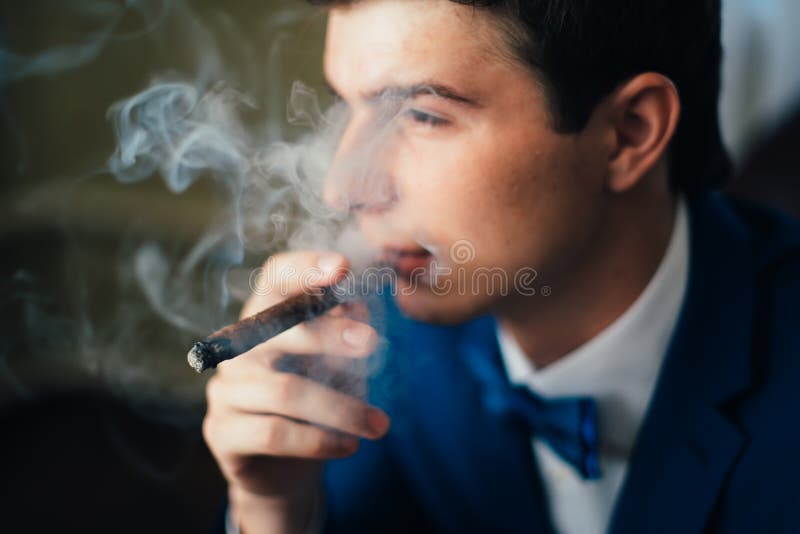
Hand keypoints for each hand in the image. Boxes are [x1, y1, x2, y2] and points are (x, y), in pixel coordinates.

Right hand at [203, 251, 389, 531]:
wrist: (280, 469)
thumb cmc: (312, 403)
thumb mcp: (333, 363)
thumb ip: (343, 333)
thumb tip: (360, 307)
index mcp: (265, 317)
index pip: (276, 279)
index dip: (305, 268)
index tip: (342, 266)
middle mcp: (238, 347)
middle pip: (278, 329)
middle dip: (329, 334)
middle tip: (372, 342)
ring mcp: (225, 390)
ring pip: (285, 391)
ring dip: (340, 407)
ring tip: (379, 425)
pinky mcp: (222, 432)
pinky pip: (274, 433)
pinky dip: (318, 440)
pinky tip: (350, 446)